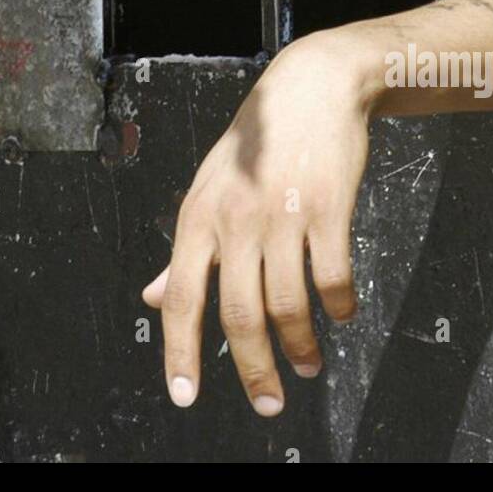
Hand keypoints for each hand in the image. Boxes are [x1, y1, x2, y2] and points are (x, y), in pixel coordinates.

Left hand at [141, 27, 380, 415]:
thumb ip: (185, 249)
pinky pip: (333, 277)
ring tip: (308, 364)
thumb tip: (150, 297)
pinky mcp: (326, 208)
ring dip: (300, 346)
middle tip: (269, 404)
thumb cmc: (258, 143)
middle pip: (237, 313)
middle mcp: (234, 219)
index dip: (179, 352)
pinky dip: (339, 306)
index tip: (184, 396)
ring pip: (287, 304)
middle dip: (253, 369)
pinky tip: (342, 314)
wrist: (312, 88)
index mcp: (197, 216)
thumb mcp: (208, 188)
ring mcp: (281, 214)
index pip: (178, 296)